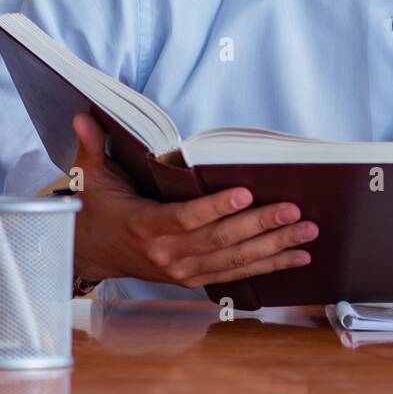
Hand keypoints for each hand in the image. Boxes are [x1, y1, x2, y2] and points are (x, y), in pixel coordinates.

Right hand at [68, 113, 315, 287]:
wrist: (88, 253)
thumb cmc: (97, 209)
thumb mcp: (91, 177)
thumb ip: (92, 145)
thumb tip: (84, 114)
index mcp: (146, 226)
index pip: (187, 219)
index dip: (217, 208)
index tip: (246, 194)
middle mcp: (167, 254)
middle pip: (221, 241)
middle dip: (262, 226)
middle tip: (296, 211)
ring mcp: (182, 271)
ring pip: (234, 261)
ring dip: (275, 247)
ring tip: (307, 233)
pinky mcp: (193, 279)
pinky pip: (236, 275)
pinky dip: (269, 266)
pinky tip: (298, 258)